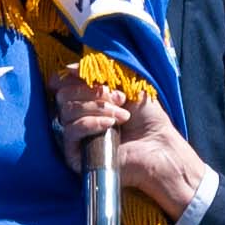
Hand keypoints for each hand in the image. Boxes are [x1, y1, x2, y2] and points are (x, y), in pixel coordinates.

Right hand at [47, 77, 211, 222]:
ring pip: (67, 111)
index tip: (100, 79)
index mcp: (86, 100)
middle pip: (64, 95)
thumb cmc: (148, 119)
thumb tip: (69, 68)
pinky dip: (91, 123)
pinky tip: (110, 125)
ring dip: (98, 108)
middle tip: (120, 100)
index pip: (64, 83)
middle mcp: (77, 118)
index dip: (76, 76)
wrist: (159, 149)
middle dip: (94, 93)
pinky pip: (71, 131)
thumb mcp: (127, 86)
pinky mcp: (75, 155)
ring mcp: (75, 137)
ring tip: (122, 116)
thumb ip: (101, 72)